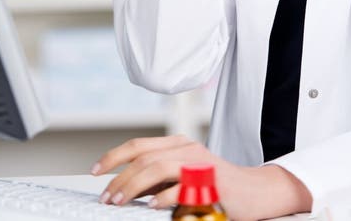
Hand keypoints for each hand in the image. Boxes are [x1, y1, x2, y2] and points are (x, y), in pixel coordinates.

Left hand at [91, 135, 312, 220]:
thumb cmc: (216, 187)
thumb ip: (159, 178)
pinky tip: (151, 207)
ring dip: (133, 186)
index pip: (138, 145)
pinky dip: (162, 197)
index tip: (95, 171)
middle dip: (118, 177)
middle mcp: (186, 148)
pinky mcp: (209, 180)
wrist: (255, 193)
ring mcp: (198, 162)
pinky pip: (179, 187)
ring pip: (156, 168)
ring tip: (120, 202)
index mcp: (178, 144)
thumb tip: (125, 188)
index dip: (114, 156)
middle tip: (106, 197)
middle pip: (143, 156)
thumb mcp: (183, 177)